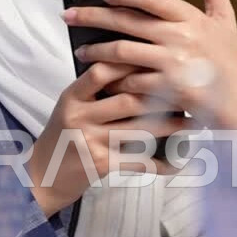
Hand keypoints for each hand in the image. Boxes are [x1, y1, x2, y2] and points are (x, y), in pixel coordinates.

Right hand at [27, 62, 189, 216]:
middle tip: (189, 92)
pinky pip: (138, 161)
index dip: (131, 64)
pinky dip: (162, 162)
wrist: (43, 176)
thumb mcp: (71, 107)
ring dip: (171, 128)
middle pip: (128, 101)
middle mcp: (79, 117)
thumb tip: (140, 70)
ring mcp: (90, 142)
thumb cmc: (64, 136)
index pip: (102, 72)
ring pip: (140, 131)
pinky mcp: (100, 165)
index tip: (160, 61)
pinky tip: (178, 160)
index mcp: (72, 97)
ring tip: (193, 122)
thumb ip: (96, 90)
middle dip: (163, 97)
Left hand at [63, 0, 236, 133]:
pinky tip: (102, 78)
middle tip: (69, 15)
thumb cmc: (228, 58)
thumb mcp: (223, 14)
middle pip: (125, 22)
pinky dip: (113, 81)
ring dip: (95, 51)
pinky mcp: (165, 90)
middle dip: (91, 17)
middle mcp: (180, 38)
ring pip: (120, 53)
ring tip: (82, 50)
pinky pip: (129, 82)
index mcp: (191, 17)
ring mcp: (172, 65)